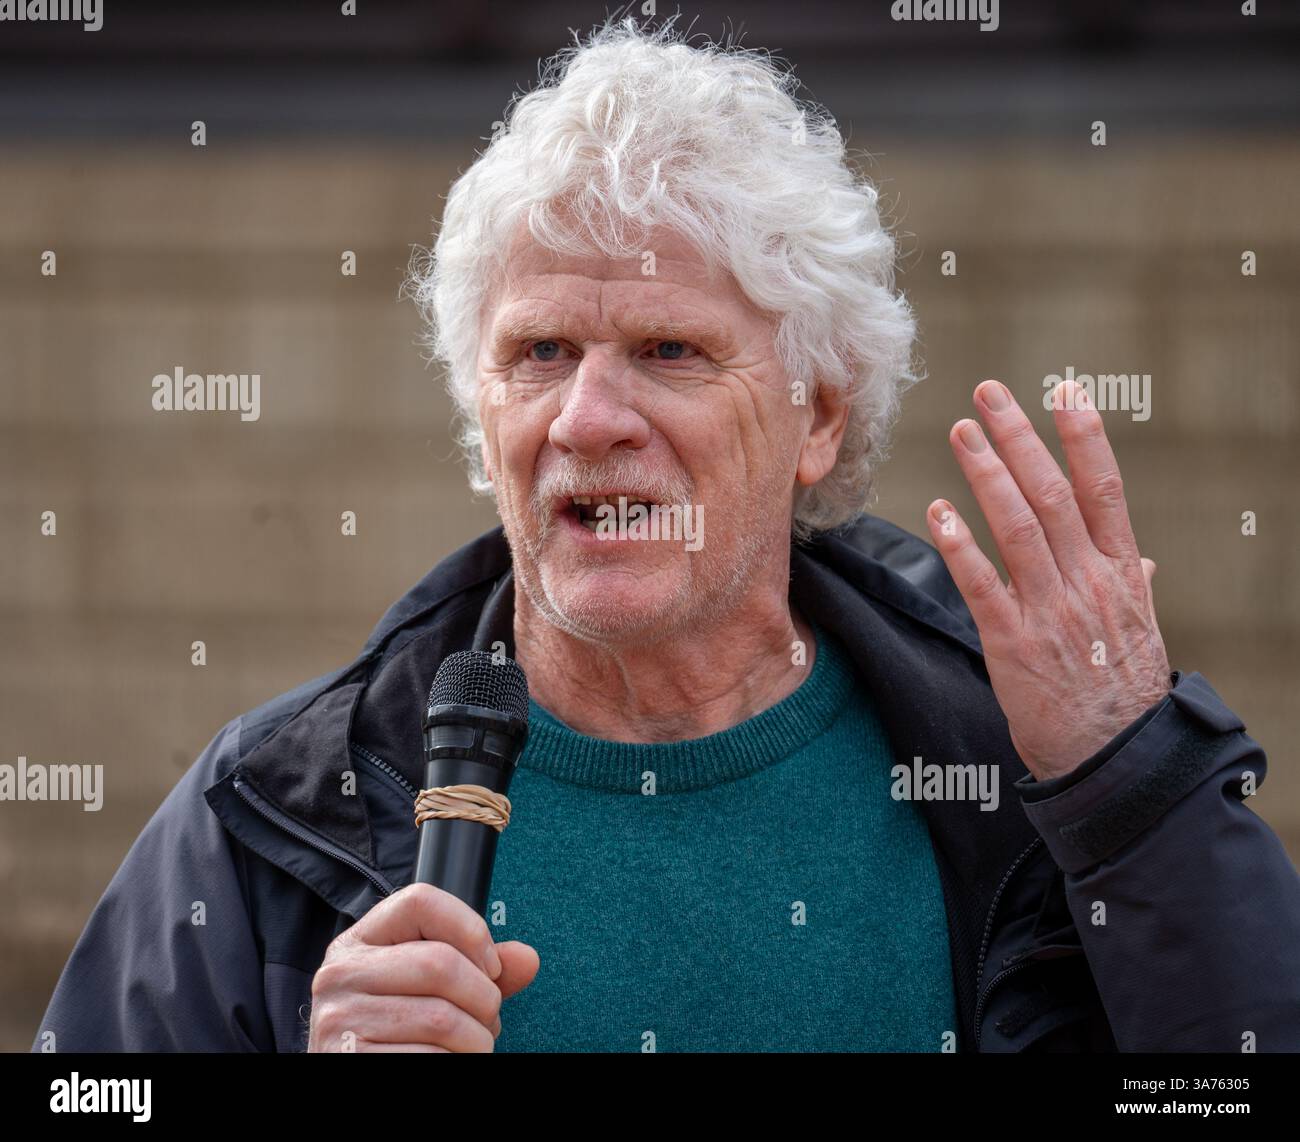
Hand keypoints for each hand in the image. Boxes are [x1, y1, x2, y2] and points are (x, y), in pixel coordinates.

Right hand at [307, 882, 539, 1051]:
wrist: (349, 1079)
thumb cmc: (396, 1032)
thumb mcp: (428, 988)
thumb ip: (478, 969)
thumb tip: (526, 959)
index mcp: (359, 943)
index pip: (419, 901)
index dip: (471, 929)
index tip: (491, 967)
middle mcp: (340, 975)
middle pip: (440, 963)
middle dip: (484, 998)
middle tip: (489, 1020)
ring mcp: (340, 1020)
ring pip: (441, 1019)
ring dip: (476, 1040)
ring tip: (472, 1046)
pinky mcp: (350, 1061)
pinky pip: (429, 1058)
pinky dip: (455, 1063)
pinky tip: (448, 1060)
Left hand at [926, 378, 1170, 781]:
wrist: (1115, 759)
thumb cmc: (1123, 689)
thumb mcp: (1140, 630)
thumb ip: (1135, 585)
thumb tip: (1143, 556)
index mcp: (1121, 571)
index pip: (1104, 488)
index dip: (1084, 435)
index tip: (1064, 389)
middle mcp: (1088, 581)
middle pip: (1053, 493)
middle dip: (1020, 438)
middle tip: (988, 393)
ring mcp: (1050, 611)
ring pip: (1017, 527)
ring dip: (986, 475)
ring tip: (961, 433)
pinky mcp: (1013, 644)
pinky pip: (982, 586)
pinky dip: (960, 546)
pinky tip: (938, 512)